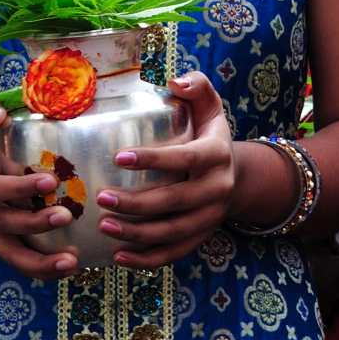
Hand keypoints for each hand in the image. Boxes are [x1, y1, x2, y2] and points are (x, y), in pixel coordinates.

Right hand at [0, 90, 79, 278]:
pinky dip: (40, 267)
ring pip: (7, 251)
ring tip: (71, 262)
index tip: (50, 180)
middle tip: (65, 215)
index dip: (16, 187)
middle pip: (0, 222)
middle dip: (32, 223)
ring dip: (38, 261)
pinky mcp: (0, 234)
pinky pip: (18, 256)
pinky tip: (70, 266)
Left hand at [93, 72, 227, 268]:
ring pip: (172, 232)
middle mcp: (218, 188)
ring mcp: (210, 216)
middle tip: (100, 197)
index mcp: (217, 154)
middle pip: (175, 201)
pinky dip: (146, 259)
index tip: (119, 157)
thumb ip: (197, 87)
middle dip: (136, 203)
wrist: (237, 177)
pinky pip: (174, 253)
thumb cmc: (210, 137)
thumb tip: (175, 80)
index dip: (154, 159)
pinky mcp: (201, 237)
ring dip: (136, 233)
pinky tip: (117, 256)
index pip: (186, 158)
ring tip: (103, 225)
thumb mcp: (210, 108)